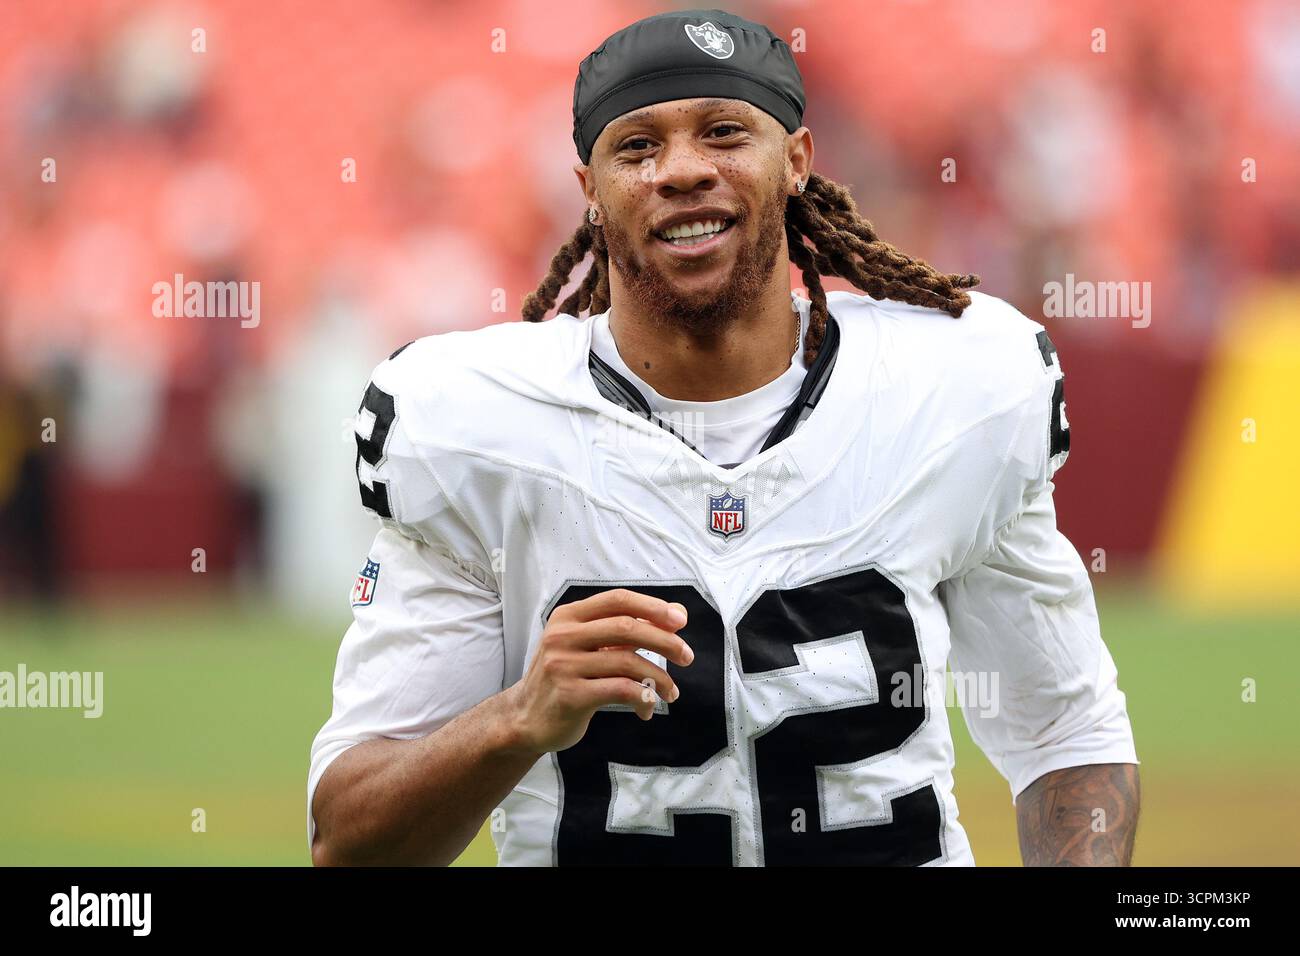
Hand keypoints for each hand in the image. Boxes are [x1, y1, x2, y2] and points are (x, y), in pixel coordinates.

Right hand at [504, 588, 693, 754]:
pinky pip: (620, 690)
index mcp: (568, 616)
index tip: (680, 620)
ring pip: (627, 661)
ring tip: (671, 691)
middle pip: (626, 627)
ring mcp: (564, 665)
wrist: (525, 718)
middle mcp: (563, 636)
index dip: (652, 606)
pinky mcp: (570, 695)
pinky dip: (643, 698)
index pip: (617, 600)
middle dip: (664, 640)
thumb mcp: (586, 646)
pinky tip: (647, 707)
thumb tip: (676, 613)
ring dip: (659, 677)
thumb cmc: (565, 678)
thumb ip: (623, 630)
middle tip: (686, 656)